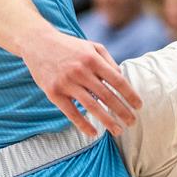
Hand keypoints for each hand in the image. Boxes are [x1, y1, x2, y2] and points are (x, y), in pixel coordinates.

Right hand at [20, 30, 140, 135]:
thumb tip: (122, 79)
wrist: (37, 43)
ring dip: (107, 120)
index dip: (130, 95)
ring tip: (118, 130)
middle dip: (122, 111)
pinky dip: (83, 124)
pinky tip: (93, 133)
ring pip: (92, 106)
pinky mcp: (54, 92)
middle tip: (132, 122)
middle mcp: (81, 70)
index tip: (139, 106)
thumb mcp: (92, 46)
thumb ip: (109, 62)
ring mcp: (66, 82)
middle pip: (107, 96)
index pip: (117, 81)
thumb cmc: (69, 46)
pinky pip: (71, 112)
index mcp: (93, 59)